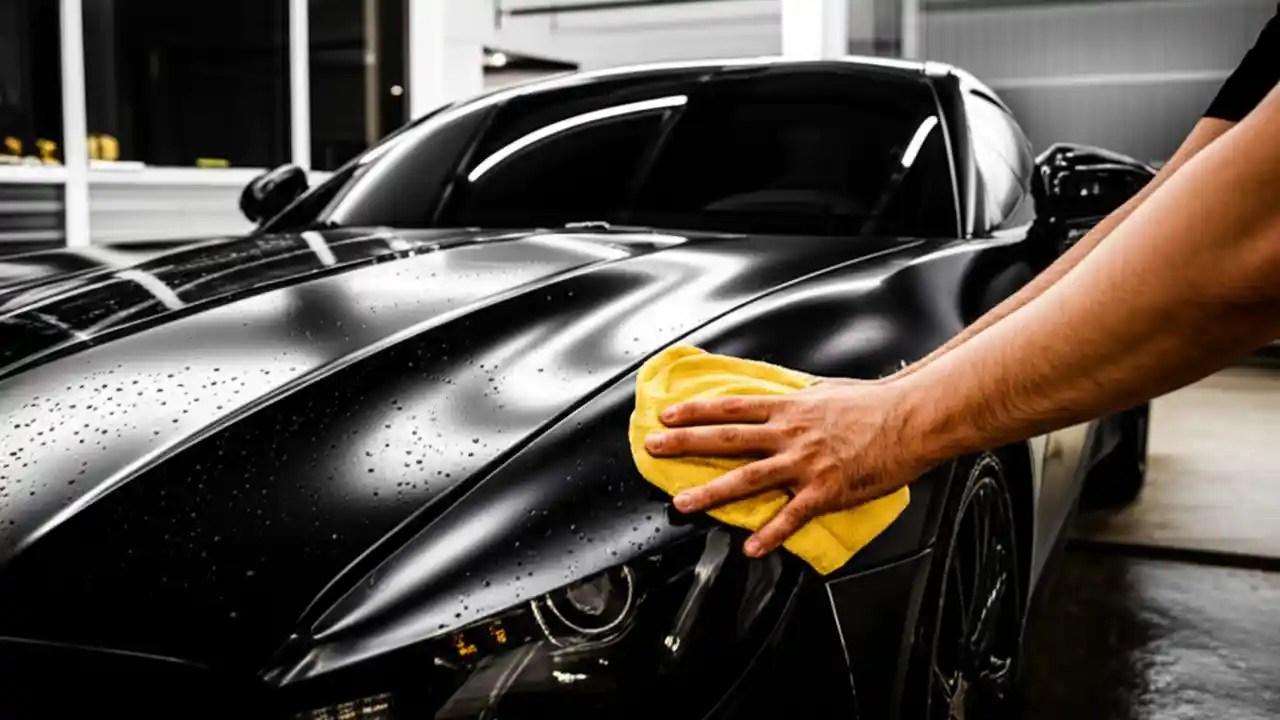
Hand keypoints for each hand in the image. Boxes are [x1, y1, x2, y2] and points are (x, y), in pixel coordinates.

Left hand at [644, 379, 936, 557]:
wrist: (910, 419)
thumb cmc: (874, 404)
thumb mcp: (825, 392)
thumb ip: (796, 402)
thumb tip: (778, 401)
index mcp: (789, 408)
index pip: (730, 407)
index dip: (695, 410)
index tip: (667, 415)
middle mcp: (790, 433)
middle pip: (726, 438)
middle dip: (684, 443)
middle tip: (653, 449)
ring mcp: (805, 463)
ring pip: (747, 478)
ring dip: (710, 492)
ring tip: (683, 503)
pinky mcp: (824, 490)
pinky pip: (791, 516)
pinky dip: (770, 534)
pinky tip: (750, 549)